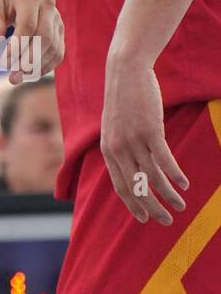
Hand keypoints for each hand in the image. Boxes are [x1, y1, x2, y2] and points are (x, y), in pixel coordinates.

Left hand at [0, 0, 63, 81]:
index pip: (28, 25)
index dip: (17, 46)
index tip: (3, 63)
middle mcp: (48, 6)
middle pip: (45, 38)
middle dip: (29, 60)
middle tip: (12, 76)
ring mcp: (57, 18)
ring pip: (54, 48)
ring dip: (37, 67)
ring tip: (17, 78)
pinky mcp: (60, 30)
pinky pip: (58, 52)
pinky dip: (45, 66)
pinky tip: (29, 74)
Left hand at [100, 61, 187, 223]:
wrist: (125, 72)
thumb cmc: (124, 100)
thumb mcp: (114, 127)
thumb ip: (121, 148)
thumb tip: (133, 168)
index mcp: (108, 150)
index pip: (120, 186)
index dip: (133, 205)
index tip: (144, 219)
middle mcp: (118, 149)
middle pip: (136, 188)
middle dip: (152, 208)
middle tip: (167, 221)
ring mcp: (133, 141)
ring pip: (153, 178)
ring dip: (168, 195)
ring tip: (181, 206)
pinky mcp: (150, 131)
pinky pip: (165, 161)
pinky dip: (176, 176)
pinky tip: (185, 184)